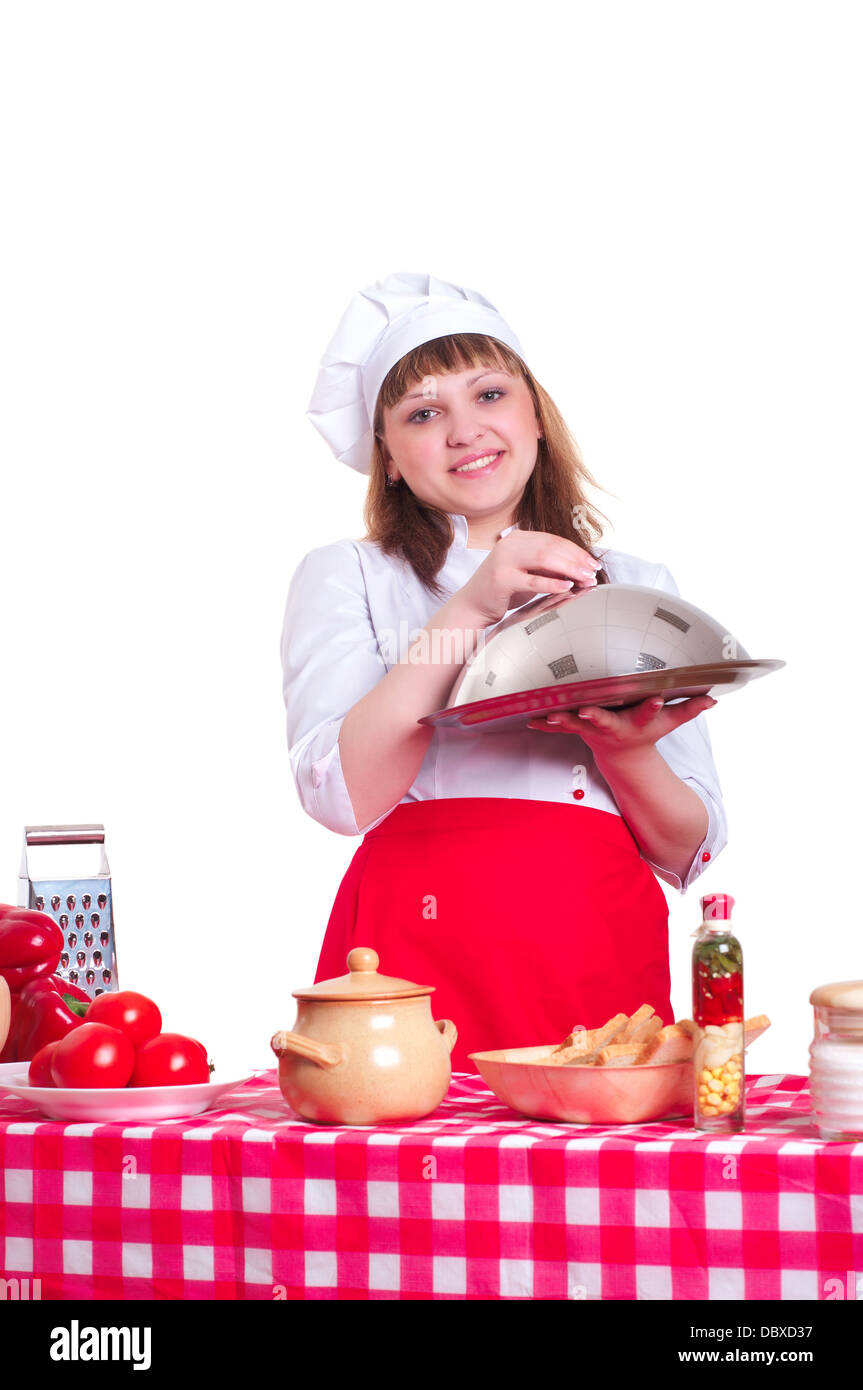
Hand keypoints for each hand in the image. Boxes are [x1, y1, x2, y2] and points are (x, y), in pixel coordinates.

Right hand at [455, 531, 601, 627]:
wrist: (473, 605)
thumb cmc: (504, 591)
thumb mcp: (529, 574)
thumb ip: (550, 568)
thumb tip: (582, 569)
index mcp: (518, 539)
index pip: (553, 540)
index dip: (576, 551)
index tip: (592, 562)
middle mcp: (510, 545)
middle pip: (551, 547)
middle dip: (576, 559)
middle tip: (594, 571)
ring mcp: (503, 560)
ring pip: (544, 558)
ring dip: (569, 569)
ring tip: (585, 579)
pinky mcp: (501, 579)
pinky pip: (531, 580)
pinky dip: (552, 583)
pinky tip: (567, 587)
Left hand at [527, 694, 716, 764]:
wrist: (622, 754)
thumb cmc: (646, 732)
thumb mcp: (669, 723)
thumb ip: (689, 709)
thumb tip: (714, 699)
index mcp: (637, 723)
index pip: (647, 711)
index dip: (650, 705)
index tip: (653, 697)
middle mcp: (613, 727)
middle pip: (604, 720)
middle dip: (594, 716)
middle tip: (585, 711)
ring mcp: (593, 730)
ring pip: (574, 724)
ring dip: (561, 720)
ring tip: (548, 714)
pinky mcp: (577, 729)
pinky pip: (558, 726)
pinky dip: (545, 723)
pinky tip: (529, 718)